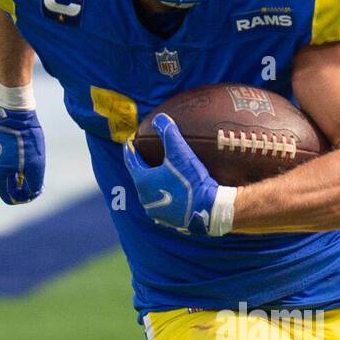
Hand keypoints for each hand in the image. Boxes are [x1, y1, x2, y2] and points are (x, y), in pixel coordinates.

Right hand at [0, 102, 44, 204]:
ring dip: (17, 172)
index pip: (9, 198)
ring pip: (4, 173)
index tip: (37, 189)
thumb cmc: (24, 139)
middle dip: (22, 184)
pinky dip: (11, 161)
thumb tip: (31, 194)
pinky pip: (0, 161)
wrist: (12, 111)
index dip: (25, 197)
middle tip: (37, 175)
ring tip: (30, 160)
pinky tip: (22, 150)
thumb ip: (33, 185)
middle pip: (6, 186)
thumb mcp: (35, 165)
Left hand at [124, 112, 218, 234]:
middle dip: (142, 167)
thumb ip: (168, 133)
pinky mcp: (168, 221)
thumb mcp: (180, 153)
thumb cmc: (192, 180)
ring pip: (150, 193)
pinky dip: (164, 196)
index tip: (130, 141)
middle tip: (146, 156)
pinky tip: (172, 192)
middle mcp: (145, 199)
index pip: (131, 161)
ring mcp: (156, 213)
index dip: (130, 149)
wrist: (210, 209)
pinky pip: (162, 205)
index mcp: (143, 182)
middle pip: (140, 178)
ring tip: (160, 174)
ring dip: (154, 183)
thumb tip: (159, 117)